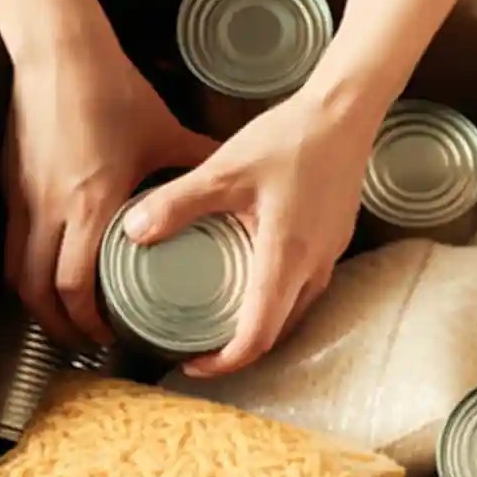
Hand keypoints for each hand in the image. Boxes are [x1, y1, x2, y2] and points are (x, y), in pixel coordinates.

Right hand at [4, 39, 216, 347]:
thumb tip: (230, 180)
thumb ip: (197, 162)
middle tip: (81, 338)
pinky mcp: (10, 182)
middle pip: (36, 292)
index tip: (107, 334)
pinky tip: (49, 266)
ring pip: (15, 270)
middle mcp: (49, 210)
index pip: (75, 287)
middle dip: (56, 325)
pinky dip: (26, 266)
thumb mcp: (165, 132)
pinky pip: (12, 240)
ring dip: (35, 300)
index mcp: (89, 206)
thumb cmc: (112, 91)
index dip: (87, 321)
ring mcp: (23, 197)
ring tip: (60, 313)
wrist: (60, 52)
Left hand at [122, 88, 382, 376]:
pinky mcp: (333, 243)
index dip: (223, 362)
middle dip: (236, 350)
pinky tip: (248, 277)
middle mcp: (313, 269)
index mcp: (285, 260)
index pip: (257, 337)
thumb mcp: (224, 170)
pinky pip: (303, 287)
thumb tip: (133, 232)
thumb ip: (177, 203)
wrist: (343, 113)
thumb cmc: (290, 139)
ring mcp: (328, 257)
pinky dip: (274, 298)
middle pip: (276, 334)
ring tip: (218, 319)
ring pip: (292, 313)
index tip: (190, 362)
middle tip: (196, 346)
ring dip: (257, 325)